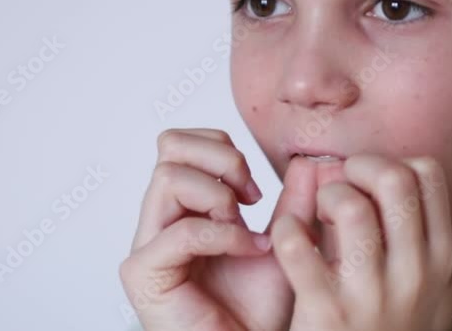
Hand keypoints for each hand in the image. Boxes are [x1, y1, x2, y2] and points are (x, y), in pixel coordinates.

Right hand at [119, 128, 319, 330]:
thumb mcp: (286, 243)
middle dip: (222, 159)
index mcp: (185, 206)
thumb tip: (307, 160)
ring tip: (242, 229)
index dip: (224, 149)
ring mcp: (148, 244)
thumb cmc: (258, 310)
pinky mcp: (143, 273)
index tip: (256, 190)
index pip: (184, 142)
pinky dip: (222, 236)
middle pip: (171, 145)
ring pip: (169, 176)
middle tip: (250, 197)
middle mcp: (161, 220)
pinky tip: (248, 252)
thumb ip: (296, 203)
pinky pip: (180, 232)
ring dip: (219, 197)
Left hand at [271, 154, 451, 330]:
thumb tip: (362, 165)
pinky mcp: (327, 314)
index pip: (428, 174)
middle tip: (339, 185)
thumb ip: (401, 229)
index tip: (369, 182)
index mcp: (438, 257)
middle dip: (357, 166)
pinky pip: (298, 247)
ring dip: (326, 196)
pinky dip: (286, 230)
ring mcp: (372, 295)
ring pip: (350, 207)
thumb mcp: (412, 280)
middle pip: (394, 179)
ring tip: (318, 215)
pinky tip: (287, 236)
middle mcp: (414, 273)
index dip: (392, 161)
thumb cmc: (380, 323)